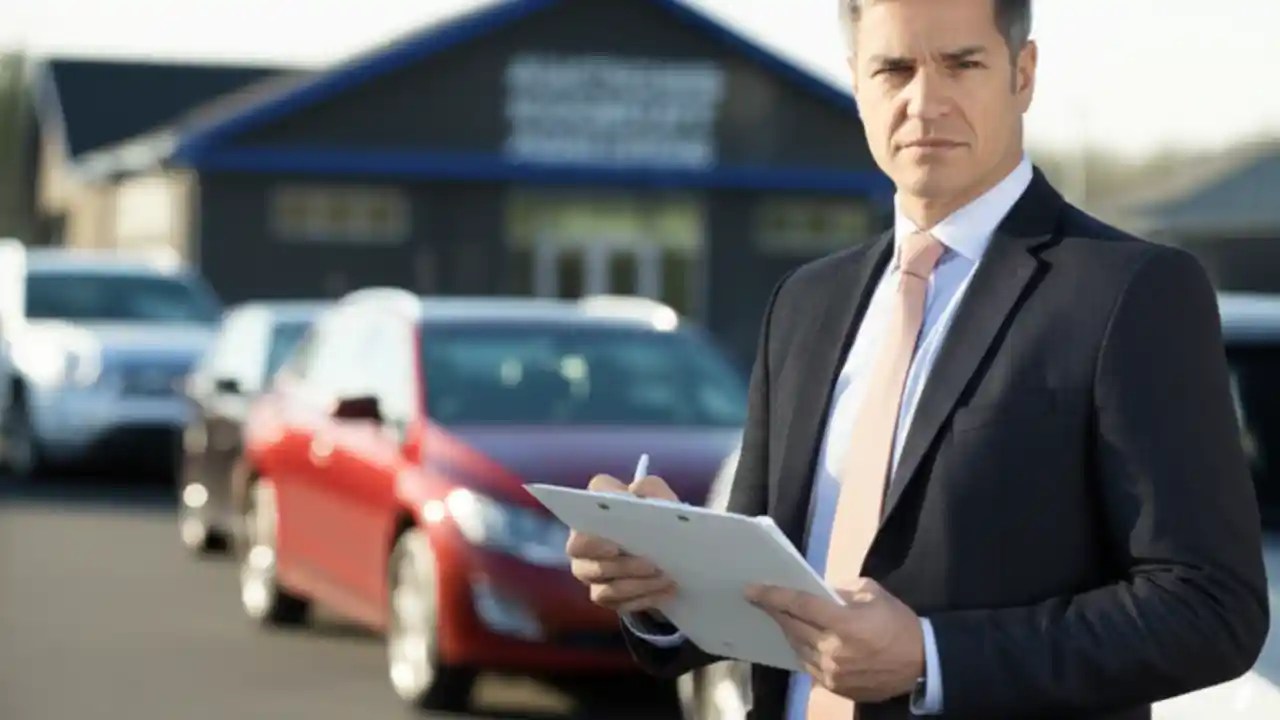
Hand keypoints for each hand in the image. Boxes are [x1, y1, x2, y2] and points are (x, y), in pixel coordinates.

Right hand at [566, 473, 679, 613]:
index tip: (615, 538)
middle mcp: (580, 539)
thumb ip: (653, 489)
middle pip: (581, 549)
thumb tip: (637, 491)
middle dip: (619, 561)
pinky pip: (614, 600)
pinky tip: (665, 591)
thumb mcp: (663, 500)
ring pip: (601, 580)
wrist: (668, 551)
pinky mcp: (600, 593)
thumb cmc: (658, 520)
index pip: (584, 505)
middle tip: (651, 564)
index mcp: (594, 508)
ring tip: (665, 577)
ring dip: (637, 582)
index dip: (596, 518)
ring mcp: (586, 569)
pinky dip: (642, 597)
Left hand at [746, 578, 923, 702]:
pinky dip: (801, 650)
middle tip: (759, 600)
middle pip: (792, 627)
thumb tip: (818, 592)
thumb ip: (842, 591)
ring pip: (797, 647)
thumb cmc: (898, 624)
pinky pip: (808, 665)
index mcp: (844, 623)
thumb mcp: (873, 594)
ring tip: (781, 618)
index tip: (752, 589)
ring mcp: (832, 672)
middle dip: (773, 611)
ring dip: (787, 631)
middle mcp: (833, 650)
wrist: (921, 664)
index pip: (800, 605)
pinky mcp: (835, 687)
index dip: (774, 596)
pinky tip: (800, 639)